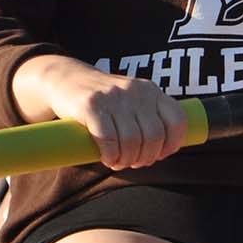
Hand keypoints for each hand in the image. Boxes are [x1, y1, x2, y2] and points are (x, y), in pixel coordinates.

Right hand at [13, 56, 189, 170]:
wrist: (65, 80)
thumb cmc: (104, 100)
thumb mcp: (131, 100)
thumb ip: (149, 117)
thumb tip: (164, 151)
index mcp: (151, 90)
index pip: (177, 120)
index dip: (172, 144)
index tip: (159, 156)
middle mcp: (135, 91)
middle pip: (154, 136)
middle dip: (145, 158)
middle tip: (133, 163)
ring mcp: (113, 96)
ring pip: (131, 141)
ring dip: (126, 160)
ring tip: (117, 162)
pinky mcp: (90, 105)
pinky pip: (108, 138)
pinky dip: (110, 155)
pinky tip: (107, 158)